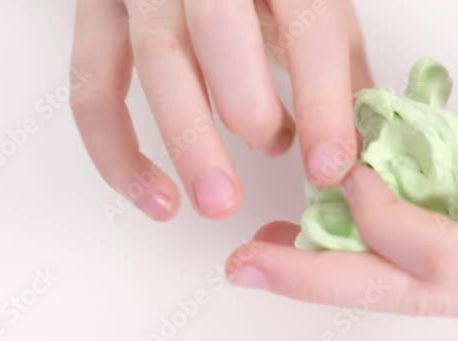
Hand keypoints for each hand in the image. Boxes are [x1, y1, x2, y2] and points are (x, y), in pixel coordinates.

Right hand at [70, 0, 370, 220]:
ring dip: (187, 140)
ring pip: (154, 58)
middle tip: (278, 165)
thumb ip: (340, 69)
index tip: (329, 167)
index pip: (308, 28)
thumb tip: (364, 150)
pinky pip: (93, 85)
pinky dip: (118, 151)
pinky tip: (157, 198)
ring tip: (216, 202)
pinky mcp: (94, 10)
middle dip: (247, 112)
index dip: (322, 102)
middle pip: (219, 32)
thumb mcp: (318, 5)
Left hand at [226, 58, 457, 340]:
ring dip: (366, 276)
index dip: (381, 222)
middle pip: (420, 301)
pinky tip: (398, 231)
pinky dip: (426, 269)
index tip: (348, 173)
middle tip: (249, 261)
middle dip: (325, 281)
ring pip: (442, 307)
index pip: (452, 255)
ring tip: (301, 244)